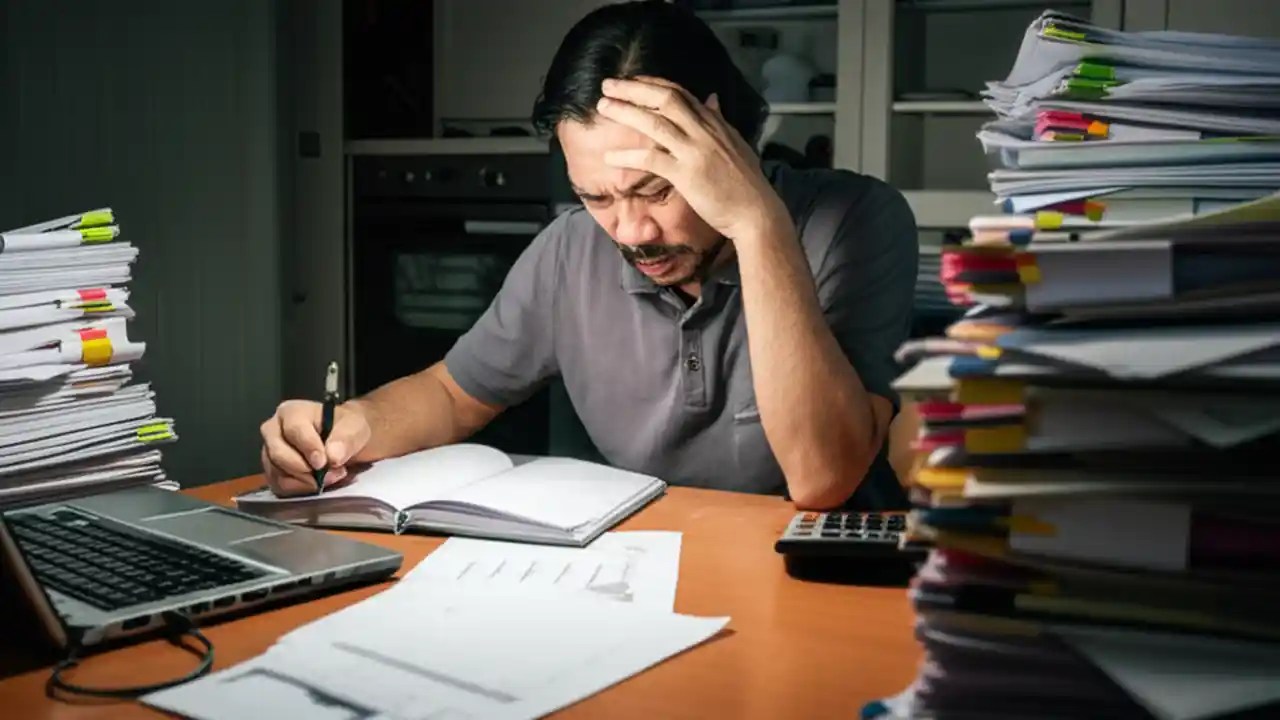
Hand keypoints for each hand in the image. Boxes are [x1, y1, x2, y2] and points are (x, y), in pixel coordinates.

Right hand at [259, 399, 371, 496]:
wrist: (345, 443)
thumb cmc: (346, 429)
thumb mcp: (355, 427)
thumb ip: (345, 439)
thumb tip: (332, 457)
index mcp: (291, 412)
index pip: (293, 430)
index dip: (308, 447)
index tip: (323, 463)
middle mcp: (273, 431)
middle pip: (278, 454)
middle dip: (305, 469)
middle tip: (330, 474)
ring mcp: (270, 453)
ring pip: (277, 474)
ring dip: (305, 482)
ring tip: (329, 478)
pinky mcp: (273, 473)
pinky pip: (279, 487)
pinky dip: (300, 490)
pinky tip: (318, 485)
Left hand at [596, 76, 790, 243]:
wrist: (756, 211)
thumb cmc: (746, 183)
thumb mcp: (735, 143)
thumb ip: (720, 121)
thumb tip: (712, 98)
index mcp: (714, 123)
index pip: (680, 93)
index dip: (652, 83)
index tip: (632, 80)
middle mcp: (704, 131)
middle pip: (665, 99)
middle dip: (634, 89)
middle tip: (608, 85)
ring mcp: (694, 151)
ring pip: (655, 123)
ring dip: (626, 113)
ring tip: (603, 107)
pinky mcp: (686, 174)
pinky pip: (652, 159)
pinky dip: (628, 156)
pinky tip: (610, 157)